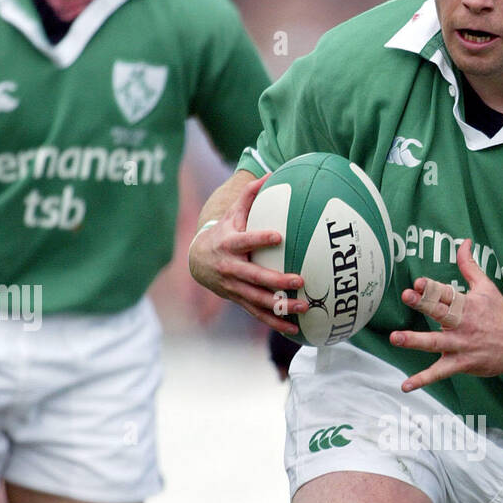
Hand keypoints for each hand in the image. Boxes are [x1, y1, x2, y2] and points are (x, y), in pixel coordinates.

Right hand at [189, 175, 307, 333]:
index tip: (279, 237)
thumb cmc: (223, 232)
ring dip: (281, 306)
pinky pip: (259, 314)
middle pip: (255, 277)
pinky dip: (276, 322)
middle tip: (299, 281)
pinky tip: (294, 329)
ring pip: (259, 299)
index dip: (260, 239)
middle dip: (277, 280)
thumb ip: (250, 195)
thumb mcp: (232, 213)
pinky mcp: (240, 300)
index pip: (246, 241)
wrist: (198, 261)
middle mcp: (232, 268)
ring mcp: (235, 287)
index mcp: (230, 244)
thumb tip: (272, 173)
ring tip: (304, 307)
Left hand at [390, 239, 502, 392]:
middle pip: (441, 312)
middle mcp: (462, 324)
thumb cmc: (500, 315)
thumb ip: (469, 265)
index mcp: (467, 304)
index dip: (431, 287)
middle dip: (424, 304)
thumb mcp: (486, 287)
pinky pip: (439, 373)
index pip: (447, 293)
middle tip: (407, 296)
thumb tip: (463, 242)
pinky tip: (406, 385)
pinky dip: (423, 380)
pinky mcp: (461, 363)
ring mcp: (461, 345)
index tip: (418, 283)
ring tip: (396, 338)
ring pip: (436, 342)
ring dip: (415, 341)